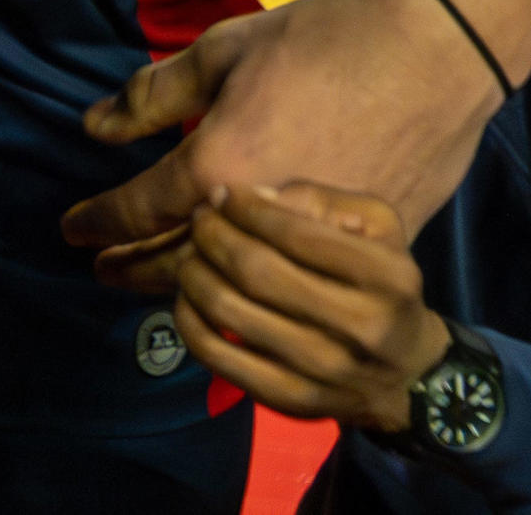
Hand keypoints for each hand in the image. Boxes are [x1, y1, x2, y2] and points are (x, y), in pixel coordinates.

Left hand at [65, 0, 510, 283]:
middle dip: (135, 266)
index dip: (99, 220)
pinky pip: (296, 281)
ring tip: (153, 284)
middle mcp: (261, 215)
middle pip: (182, 260)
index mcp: (217, 164)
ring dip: (187, 286)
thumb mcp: (218, 52)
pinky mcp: (363, 246)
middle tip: (102, 269)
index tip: (72, 231)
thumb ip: (151, 95)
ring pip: (238, 280)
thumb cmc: (317, 42)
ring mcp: (316, 238)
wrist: (425, 54)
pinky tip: (235, 284)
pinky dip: (255, 286)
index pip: (140, 206)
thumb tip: (94, 125)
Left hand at [175, 186, 448, 431]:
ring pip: (229, 311)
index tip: (223, 196)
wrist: (410, 375)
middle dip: (212, 235)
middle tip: (200, 220)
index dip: (245, 208)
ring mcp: (327, 371)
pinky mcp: (294, 401)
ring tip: (191, 254)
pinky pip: (218, 356)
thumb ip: (321, 201)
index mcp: (388, 277)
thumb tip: (255, 197)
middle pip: (256, 271)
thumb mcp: (376, 231)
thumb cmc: (381, 287)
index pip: (295, 232)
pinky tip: (190, 297)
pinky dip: (188, 320)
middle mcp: (363, 327)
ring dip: (194, 273)